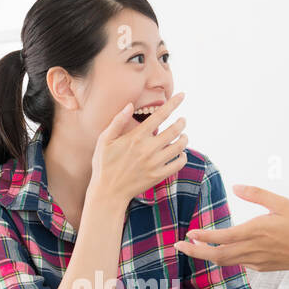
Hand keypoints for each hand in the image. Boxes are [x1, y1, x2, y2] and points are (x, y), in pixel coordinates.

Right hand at [87, 92, 187, 209]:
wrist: (108, 192)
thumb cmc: (103, 165)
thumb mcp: (104, 140)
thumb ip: (117, 121)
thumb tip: (130, 105)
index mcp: (136, 137)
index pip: (160, 115)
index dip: (173, 103)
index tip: (182, 95)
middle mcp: (148, 149)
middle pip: (174, 130)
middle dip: (182, 122)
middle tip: (183, 120)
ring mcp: (154, 163)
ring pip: (179, 146)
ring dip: (184, 138)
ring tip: (183, 136)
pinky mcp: (158, 176)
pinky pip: (178, 164)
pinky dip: (183, 156)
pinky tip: (180, 154)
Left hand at [173, 184, 288, 274]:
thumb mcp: (284, 204)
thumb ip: (259, 195)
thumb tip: (237, 186)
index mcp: (257, 232)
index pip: (223, 237)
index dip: (204, 237)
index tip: (189, 234)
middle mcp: (253, 249)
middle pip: (218, 255)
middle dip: (196, 251)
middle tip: (178, 246)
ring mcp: (256, 261)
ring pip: (225, 261)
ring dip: (207, 255)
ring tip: (192, 247)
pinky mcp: (260, 266)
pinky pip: (238, 262)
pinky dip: (225, 256)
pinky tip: (220, 249)